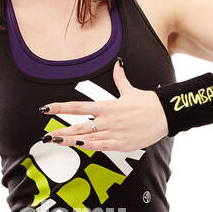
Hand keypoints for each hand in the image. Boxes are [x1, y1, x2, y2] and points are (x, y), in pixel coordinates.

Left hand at [38, 58, 168, 150]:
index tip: (46, 108)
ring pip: (87, 138)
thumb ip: (120, 79)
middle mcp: (108, 120)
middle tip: (47, 136)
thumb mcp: (131, 91)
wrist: (165, 115)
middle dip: (62, 131)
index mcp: (107, 106)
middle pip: (79, 126)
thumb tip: (118, 64)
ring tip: (57, 142)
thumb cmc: (148, 103)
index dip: (60, 108)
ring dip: (71, 141)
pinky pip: (101, 146)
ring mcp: (114, 133)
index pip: (78, 107)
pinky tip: (78, 147)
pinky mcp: (121, 144)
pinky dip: (88, 147)